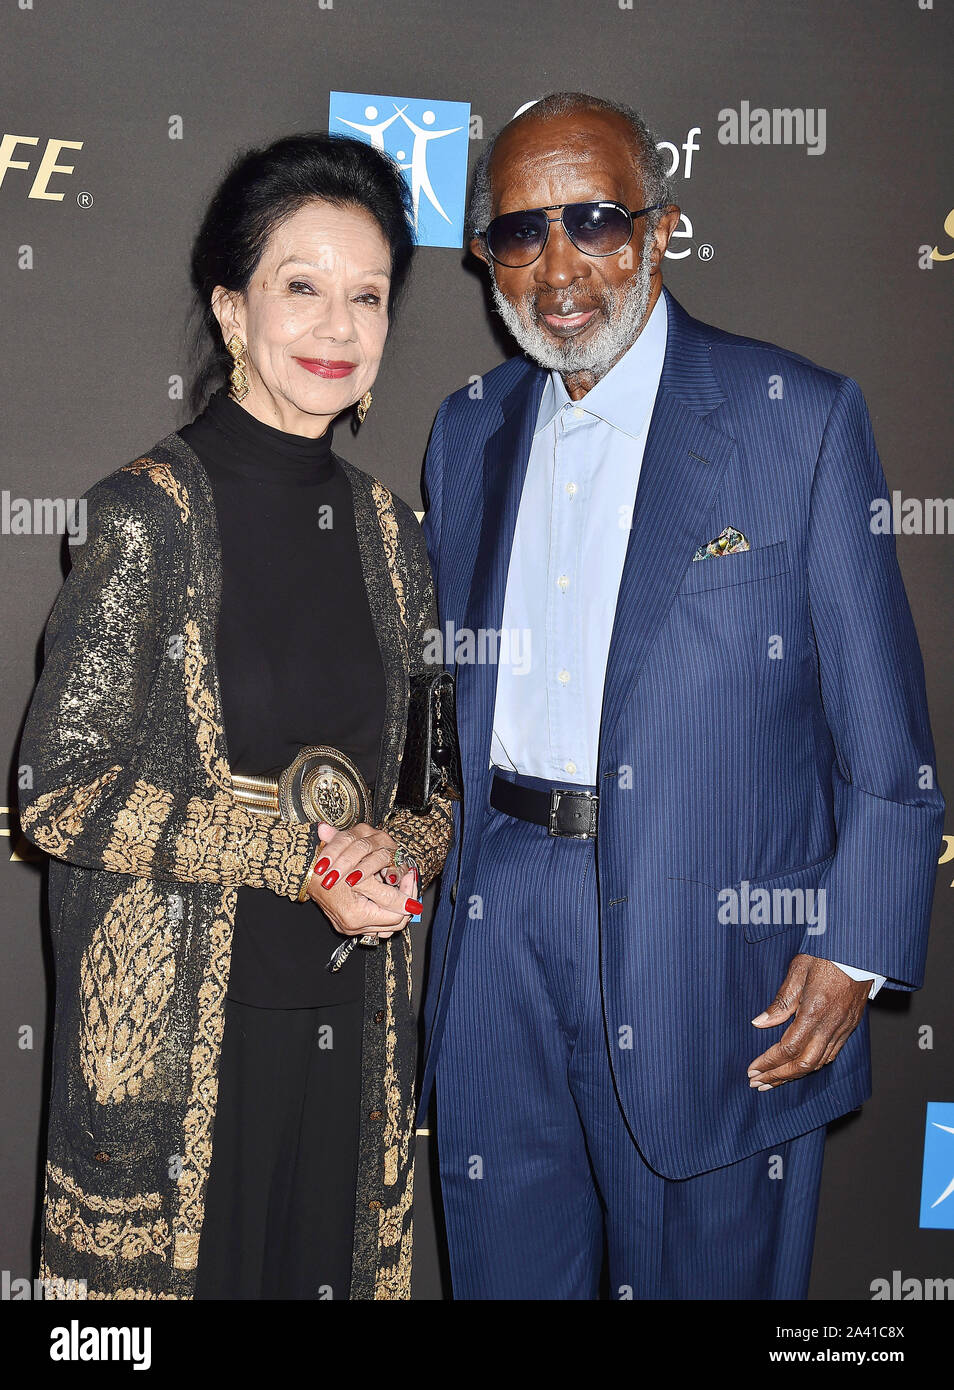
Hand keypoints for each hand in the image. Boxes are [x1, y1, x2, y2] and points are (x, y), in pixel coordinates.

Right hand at [303, 822, 421, 937]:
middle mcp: (353, 928)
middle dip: (404, 902)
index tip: (410, 877)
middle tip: (408, 881)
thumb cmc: (332, 867)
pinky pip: (374, 924)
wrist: (307, 869)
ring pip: (385, 925)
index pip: (397, 916)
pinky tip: (385, 894)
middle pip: (393, 924)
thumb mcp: (362, 877)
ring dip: (395, 907)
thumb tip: (413, 907)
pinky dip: (383, 911)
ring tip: (399, 887)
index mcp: (356, 917)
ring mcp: (349, 928)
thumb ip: (389, 894)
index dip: (408, 897)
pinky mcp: (347, 924)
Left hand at [747, 954, 869, 1089]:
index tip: (752, 1070)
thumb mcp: (798, 970)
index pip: (788, 1047)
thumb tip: (759, 1023)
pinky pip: (831, 1055)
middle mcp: (830, 1025)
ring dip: (794, 1076)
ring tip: (773, 1081)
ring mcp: (843, 1028)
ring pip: (818, 1063)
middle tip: (757, 1083)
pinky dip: (813, 1065)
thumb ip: (780, 1000)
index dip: (768, 1062)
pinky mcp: (850, 1027)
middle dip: (778, 1077)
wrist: (859, 952)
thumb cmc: (827, 956)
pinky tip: (799, 1068)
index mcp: (814, 1010)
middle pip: (803, 1064)